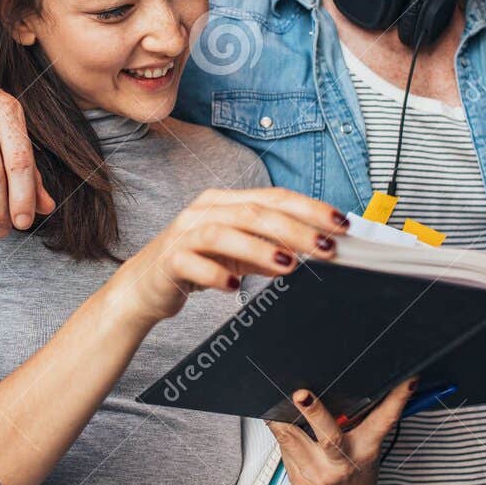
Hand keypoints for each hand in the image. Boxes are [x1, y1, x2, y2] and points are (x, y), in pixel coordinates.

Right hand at [109, 188, 346, 325]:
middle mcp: (204, 211)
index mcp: (225, 202)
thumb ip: (271, 249)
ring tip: (289, 265)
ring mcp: (184, 234)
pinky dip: (216, 274)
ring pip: (225, 232)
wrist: (143, 287)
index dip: (310, 208)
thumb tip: (315, 250)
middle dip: (296, 229)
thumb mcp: (239, 256)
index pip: (274, 197)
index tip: (342, 224)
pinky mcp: (169, 260)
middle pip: (254, 212)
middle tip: (327, 248)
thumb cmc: (195, 265)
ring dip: (260, 248)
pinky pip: (193, 262)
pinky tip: (235, 287)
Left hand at [267, 381, 415, 484]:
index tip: (405, 382)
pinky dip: (281, 437)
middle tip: (301, 394)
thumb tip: (343, 387)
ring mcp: (320, 476)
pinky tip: (284, 432)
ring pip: (292, 440)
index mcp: (365, 449)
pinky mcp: (301, 484)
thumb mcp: (365, 447)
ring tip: (277, 407)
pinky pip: (283, 450)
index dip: (395, 401)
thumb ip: (357, 423)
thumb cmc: (354, 469)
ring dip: (281, 420)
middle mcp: (343, 464)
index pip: (382, 422)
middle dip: (314, 412)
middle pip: (329, 435)